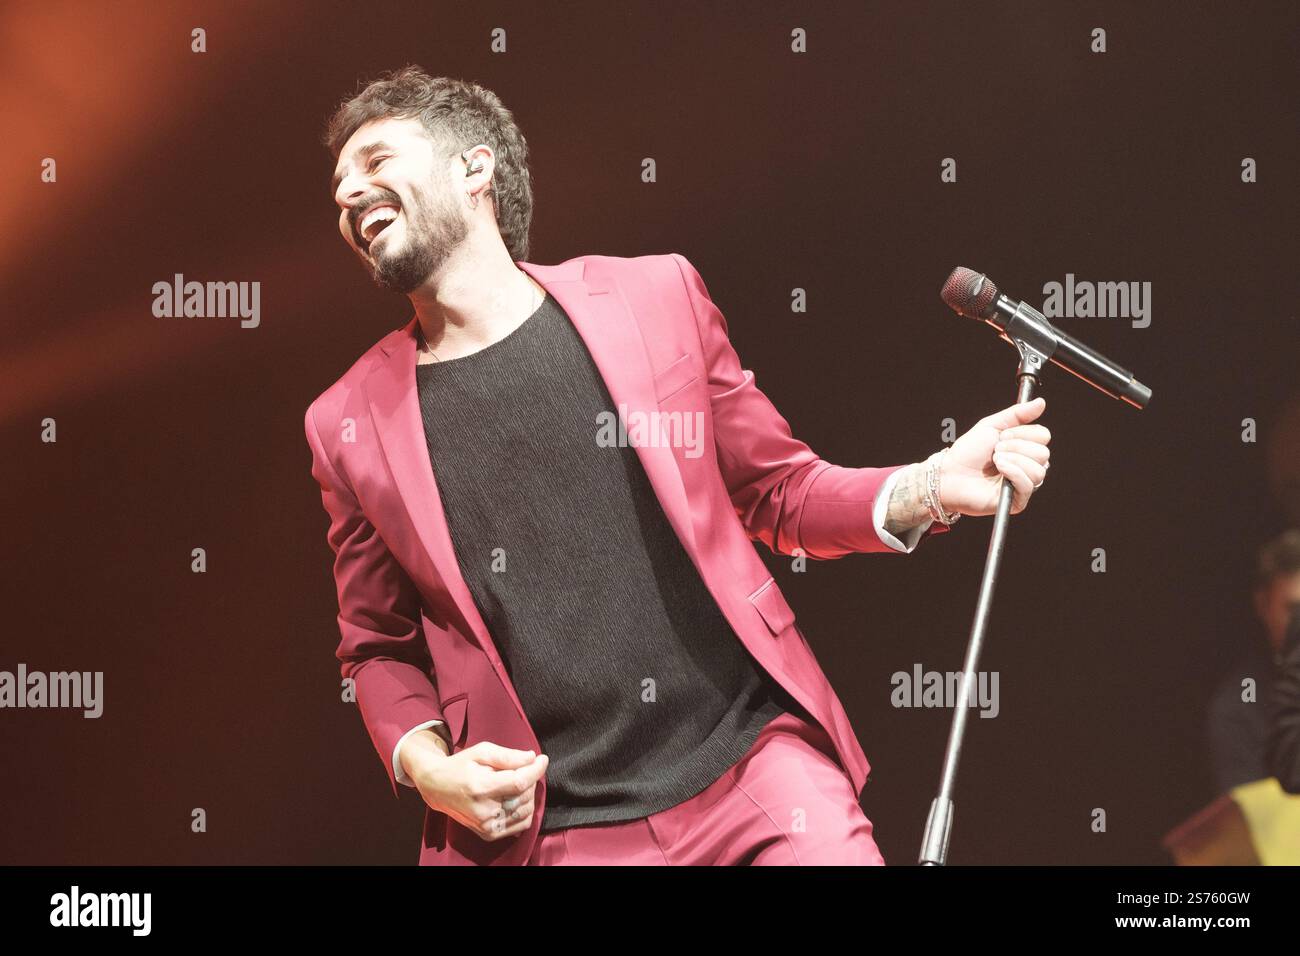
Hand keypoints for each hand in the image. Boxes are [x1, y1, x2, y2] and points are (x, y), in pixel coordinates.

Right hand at [408, 741, 548, 841]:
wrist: (437, 787)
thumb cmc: (460, 766)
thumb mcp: (482, 751)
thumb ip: (508, 756)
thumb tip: (531, 758)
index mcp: (481, 787)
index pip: (519, 782)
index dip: (536, 770)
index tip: (542, 759)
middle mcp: (485, 810)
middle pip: (524, 796)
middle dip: (531, 779)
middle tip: (524, 768)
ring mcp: (487, 825)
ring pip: (526, 811)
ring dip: (529, 795)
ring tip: (519, 783)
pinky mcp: (489, 834)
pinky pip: (520, 825)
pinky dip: (525, 811)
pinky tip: (516, 799)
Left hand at [938, 397, 1050, 515]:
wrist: (950, 474)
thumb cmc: (967, 452)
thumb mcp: (991, 426)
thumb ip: (1017, 414)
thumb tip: (1041, 402)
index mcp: (1024, 448)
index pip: (1043, 436)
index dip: (1023, 433)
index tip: (1002, 436)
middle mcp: (1027, 466)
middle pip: (1043, 453)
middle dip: (1016, 447)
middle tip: (996, 450)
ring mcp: (1023, 484)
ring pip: (1039, 469)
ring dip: (1013, 460)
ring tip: (995, 461)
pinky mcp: (1017, 501)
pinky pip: (1029, 484)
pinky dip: (1014, 472)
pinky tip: (999, 469)